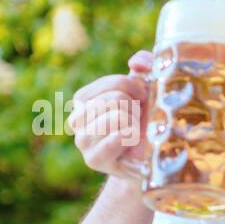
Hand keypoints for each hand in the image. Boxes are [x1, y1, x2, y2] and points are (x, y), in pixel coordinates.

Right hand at [69, 50, 153, 181]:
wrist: (147, 161)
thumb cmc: (144, 123)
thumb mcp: (146, 91)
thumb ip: (145, 67)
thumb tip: (136, 62)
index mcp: (84, 98)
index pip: (116, 83)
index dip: (138, 90)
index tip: (143, 101)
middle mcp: (77, 117)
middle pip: (116, 99)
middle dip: (136, 110)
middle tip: (137, 122)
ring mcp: (82, 140)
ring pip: (116, 117)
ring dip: (134, 125)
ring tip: (134, 133)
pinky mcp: (93, 159)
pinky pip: (115, 138)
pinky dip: (130, 137)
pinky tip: (131, 141)